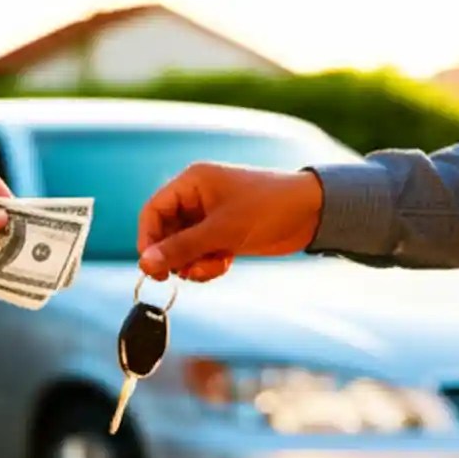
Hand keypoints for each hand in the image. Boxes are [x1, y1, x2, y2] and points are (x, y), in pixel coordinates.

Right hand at [137, 162, 323, 281]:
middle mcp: (197, 198)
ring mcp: (211, 217)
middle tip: (181, 275)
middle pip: (166, 232)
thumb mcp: (221, 231)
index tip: (152, 267)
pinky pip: (202, 253)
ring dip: (192, 263)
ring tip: (211, 267)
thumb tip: (146, 264)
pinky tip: (223, 265)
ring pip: (184, 247)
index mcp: (192, 183)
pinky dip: (207, 264)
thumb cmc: (268, 208)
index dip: (148, 239)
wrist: (312, 213)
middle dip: (174, 256)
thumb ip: (181, 248)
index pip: (153, 211)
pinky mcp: (225, 233)